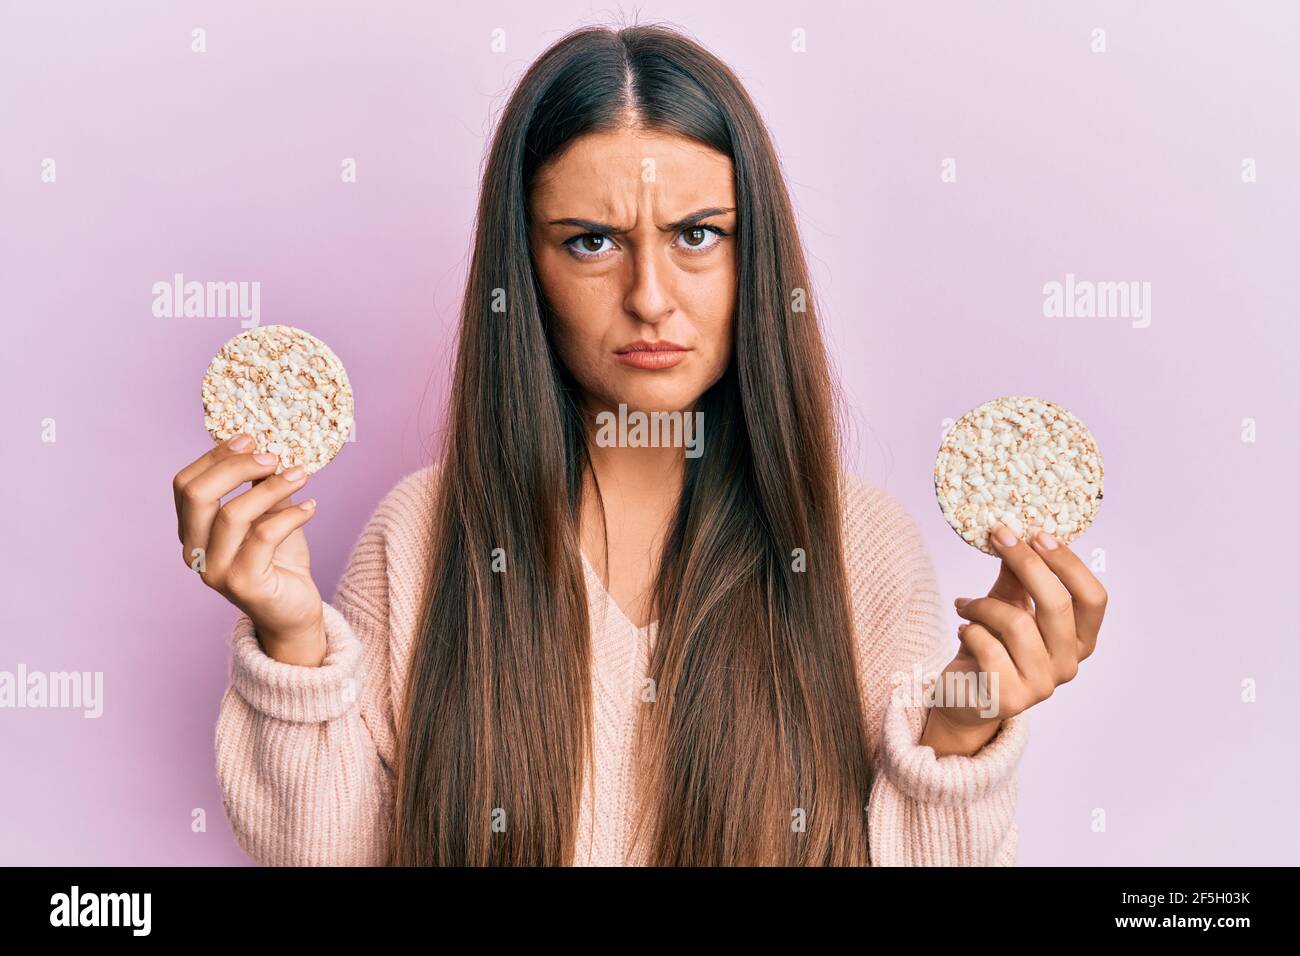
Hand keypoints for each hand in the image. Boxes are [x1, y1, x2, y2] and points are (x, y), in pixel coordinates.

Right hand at [172, 434, 325, 664]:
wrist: (294, 612)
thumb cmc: (279, 561)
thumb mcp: (268, 516)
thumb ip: (259, 488)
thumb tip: (266, 448)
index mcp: (191, 532)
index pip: (185, 485)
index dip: (214, 457)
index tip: (250, 438)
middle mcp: (195, 552)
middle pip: (197, 495)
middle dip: (236, 467)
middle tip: (273, 456)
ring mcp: (215, 571)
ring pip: (233, 514)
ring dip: (271, 487)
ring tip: (301, 476)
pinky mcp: (243, 584)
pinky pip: (264, 536)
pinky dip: (292, 514)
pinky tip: (311, 506)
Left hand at [920, 521, 1107, 754]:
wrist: (963, 694)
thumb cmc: (992, 645)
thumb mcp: (1009, 604)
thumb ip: (1018, 575)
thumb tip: (1018, 531)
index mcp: (1080, 640)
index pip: (1093, 598)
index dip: (1069, 564)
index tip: (1038, 534)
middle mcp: (1068, 665)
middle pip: (1058, 605)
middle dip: (1027, 563)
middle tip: (998, 537)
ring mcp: (1042, 686)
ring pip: (1017, 624)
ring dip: (983, 605)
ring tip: (965, 605)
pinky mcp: (1010, 700)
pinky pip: (989, 648)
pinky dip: (971, 630)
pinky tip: (964, 631)